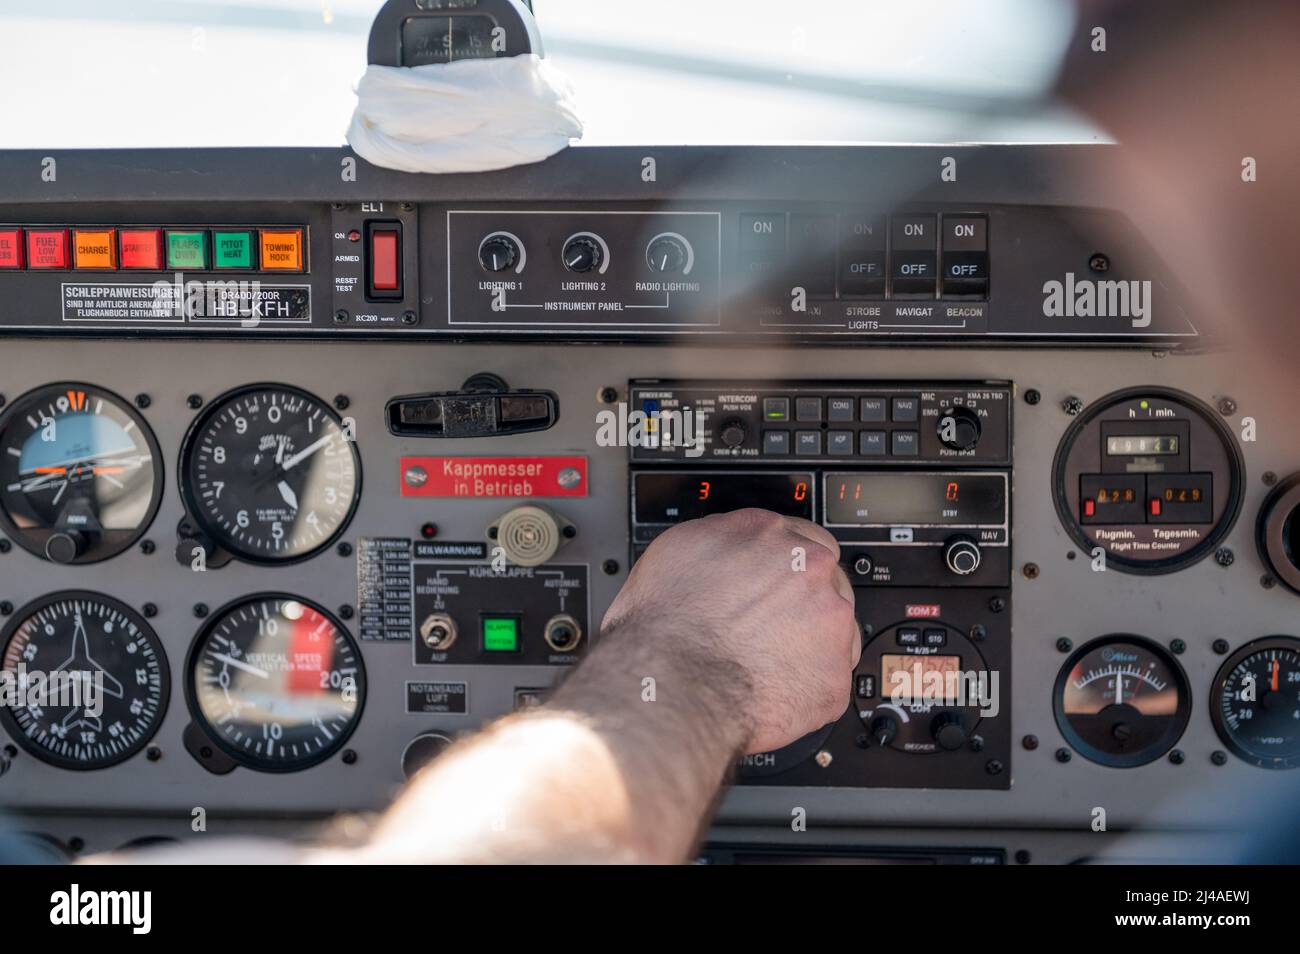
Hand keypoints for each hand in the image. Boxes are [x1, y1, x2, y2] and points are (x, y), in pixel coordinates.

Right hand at [601, 508, 860, 753]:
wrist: (670, 687)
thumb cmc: (660, 628)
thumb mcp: (675, 552)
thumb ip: (717, 541)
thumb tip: (723, 551)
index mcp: (767, 534)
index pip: (798, 535)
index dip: (784, 564)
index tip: (775, 581)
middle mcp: (807, 568)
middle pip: (824, 576)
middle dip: (802, 598)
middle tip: (769, 624)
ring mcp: (829, 620)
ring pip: (836, 625)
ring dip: (811, 639)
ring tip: (769, 661)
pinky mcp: (835, 674)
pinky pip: (832, 676)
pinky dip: (810, 682)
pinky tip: (778, 687)